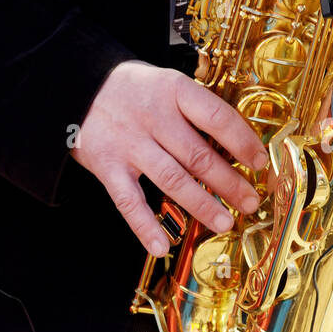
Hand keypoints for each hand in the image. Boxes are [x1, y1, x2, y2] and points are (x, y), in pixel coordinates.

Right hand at [71, 61, 267, 256]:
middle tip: (250, 201)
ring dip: (201, 205)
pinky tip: (162, 246)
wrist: (72, 85)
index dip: (243, 142)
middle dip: (229, 182)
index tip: (261, 162)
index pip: (216, 117)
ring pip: (172, 179)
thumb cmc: (132, 90)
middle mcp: (153, 117)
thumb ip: (196, 111)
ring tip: (224, 222)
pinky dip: (144, 226)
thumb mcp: (166, 84)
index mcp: (173, 90)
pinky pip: (128, 201)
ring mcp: (129, 142)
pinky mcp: (106, 165)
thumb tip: (239, 146)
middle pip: (198, 154)